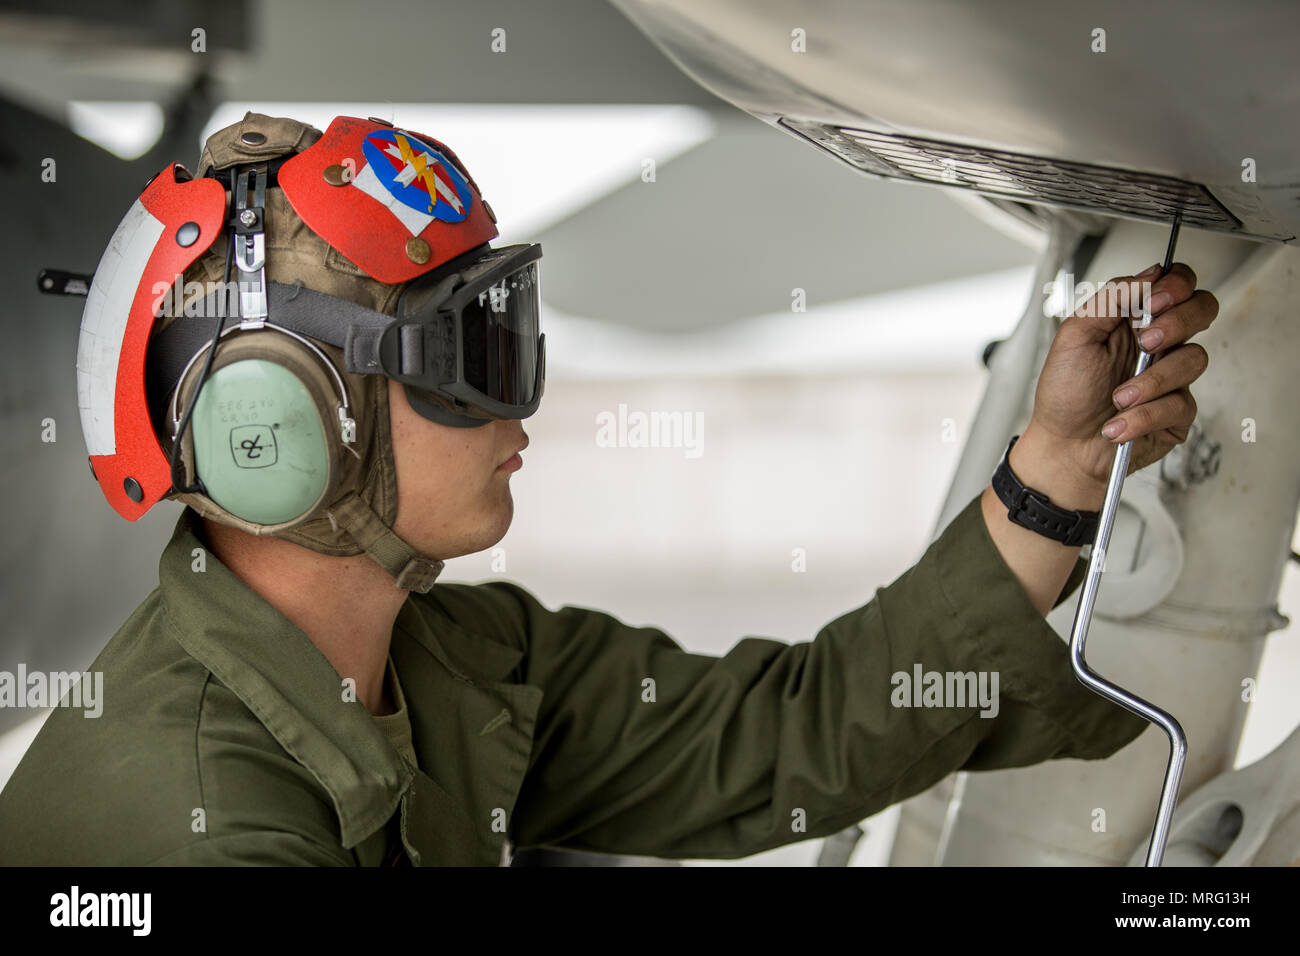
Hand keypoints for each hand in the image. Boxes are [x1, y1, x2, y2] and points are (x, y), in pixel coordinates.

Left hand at [1024, 261, 1218, 499]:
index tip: (1155, 301)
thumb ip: (1110, 300)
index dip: (1176, 285)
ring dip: (1150, 381)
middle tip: (1146, 342)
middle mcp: (1158, 344)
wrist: (1063, 447)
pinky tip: (1118, 424)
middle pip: (1203, 309)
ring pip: (1194, 359)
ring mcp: (1172, 377)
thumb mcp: (1074, 337)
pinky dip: (1143, 416)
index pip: (1177, 284)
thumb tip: (1149, 274)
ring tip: (1117, 398)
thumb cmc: (1065, 394)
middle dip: (1179, 322)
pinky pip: (1179, 405)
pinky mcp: (1177, 412)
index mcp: (1134, 319)